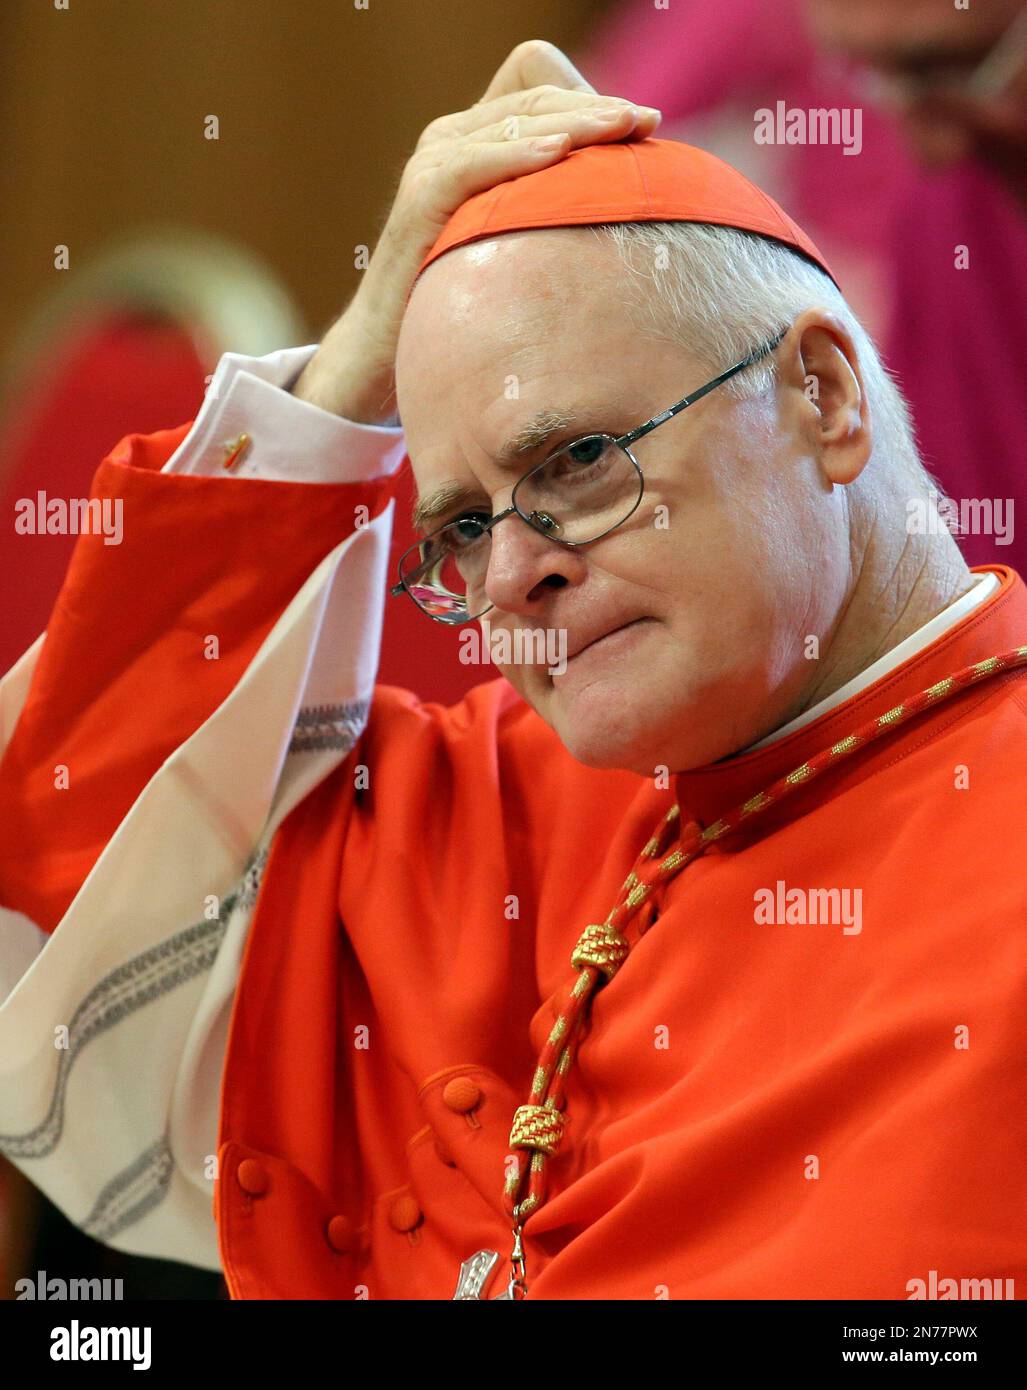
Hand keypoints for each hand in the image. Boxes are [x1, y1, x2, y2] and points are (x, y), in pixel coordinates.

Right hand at [291, 39, 659, 422]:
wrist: (384, 352)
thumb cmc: (455, 305)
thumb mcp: (512, 251)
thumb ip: (548, 219)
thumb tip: (623, 220)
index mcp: (476, 144)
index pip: (541, 96)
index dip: (592, 100)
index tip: (646, 126)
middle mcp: (451, 141)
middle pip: (534, 100)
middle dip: (595, 107)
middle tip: (648, 121)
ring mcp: (432, 165)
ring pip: (511, 123)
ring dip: (571, 122)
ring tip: (618, 127)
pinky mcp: (419, 198)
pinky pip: (471, 163)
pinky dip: (515, 154)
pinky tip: (559, 154)